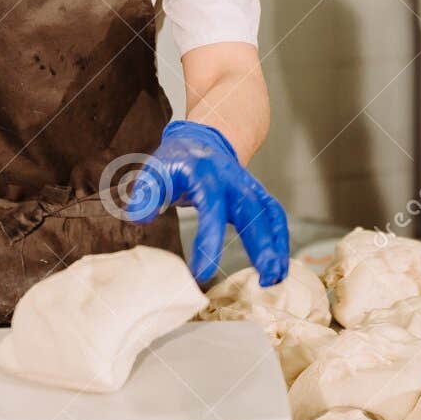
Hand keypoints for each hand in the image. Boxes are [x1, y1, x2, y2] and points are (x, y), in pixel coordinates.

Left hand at [123, 121, 289, 286]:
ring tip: (275, 278)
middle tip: (264, 278)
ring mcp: (250, 187)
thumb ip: (146, 194)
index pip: (212, 210)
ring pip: (270, 216)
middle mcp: (235, 181)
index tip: (202, 273)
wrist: (201, 141)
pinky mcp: (259, 197)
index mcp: (208, 175)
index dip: (209, 241)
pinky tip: (278, 268)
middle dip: (261, 245)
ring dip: (277, 246)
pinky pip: (275, 217)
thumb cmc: (176, 161)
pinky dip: (281, 241)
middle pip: (253, 213)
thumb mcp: (155, 171)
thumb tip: (139, 218)